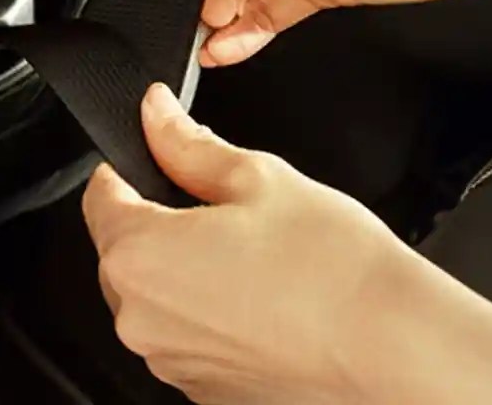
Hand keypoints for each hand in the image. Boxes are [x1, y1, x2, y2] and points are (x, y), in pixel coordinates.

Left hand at [82, 83, 423, 403]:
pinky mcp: (200, 389)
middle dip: (160, 223)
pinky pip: (185, 336)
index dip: (128, 168)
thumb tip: (155, 113)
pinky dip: (208, 315)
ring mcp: (168, 360)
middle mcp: (139, 318)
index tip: (158, 160)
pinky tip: (261, 301)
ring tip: (254, 260)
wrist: (392, 347)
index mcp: (138, 254)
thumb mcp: (256, 178)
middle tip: (225, 211)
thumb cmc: (332, 268)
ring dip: (185, 272)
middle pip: (123, 250)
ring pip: (156, 296)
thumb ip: (187, 144)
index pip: (99, 196)